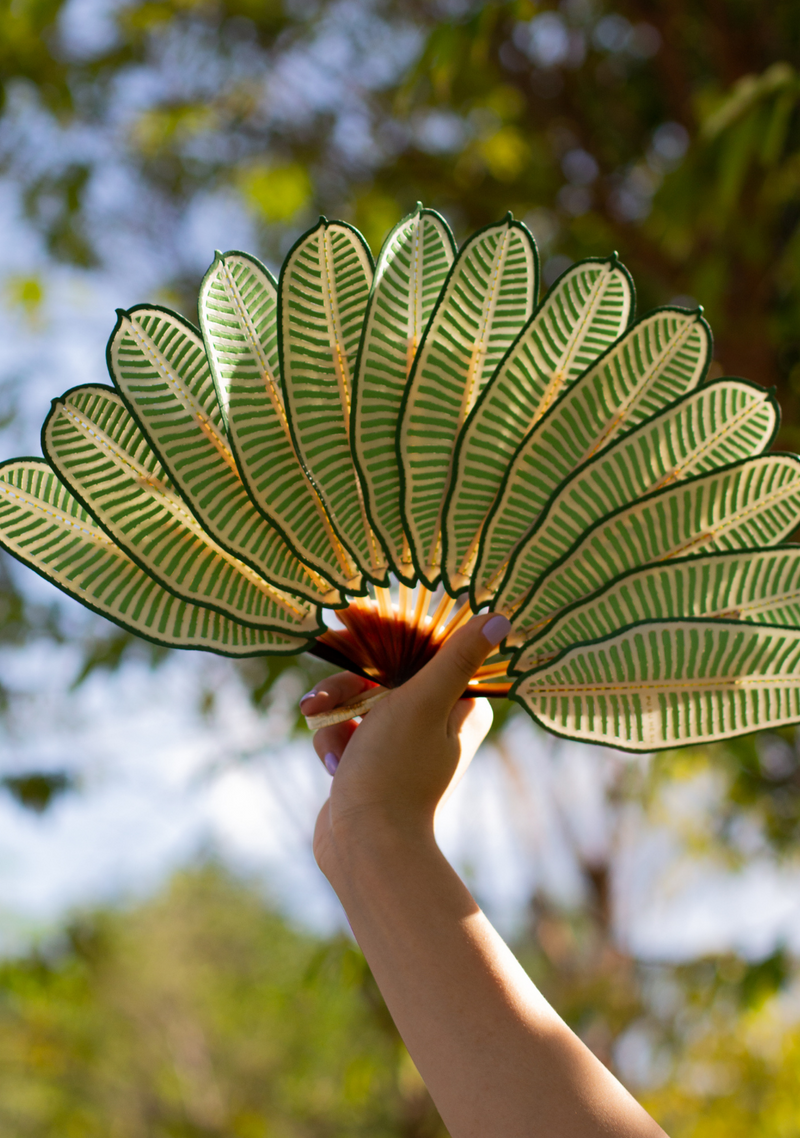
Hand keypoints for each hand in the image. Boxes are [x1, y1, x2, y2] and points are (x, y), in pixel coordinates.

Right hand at [300, 612, 510, 877]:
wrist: (364, 846)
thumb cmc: (395, 772)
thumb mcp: (423, 703)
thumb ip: (456, 658)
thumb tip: (501, 617)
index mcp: (461, 706)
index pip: (421, 652)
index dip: (383, 643)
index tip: (350, 631)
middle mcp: (436, 722)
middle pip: (381, 676)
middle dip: (347, 689)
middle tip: (323, 701)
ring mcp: (402, 743)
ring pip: (355, 702)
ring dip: (335, 720)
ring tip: (333, 749)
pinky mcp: (372, 761)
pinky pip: (345, 731)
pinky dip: (335, 744)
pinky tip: (335, 768)